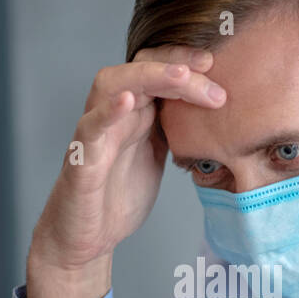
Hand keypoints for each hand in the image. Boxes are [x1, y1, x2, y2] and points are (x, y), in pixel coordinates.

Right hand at [26, 46, 225, 297]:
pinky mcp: (81, 162)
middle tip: (210, 69)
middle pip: (138, 68)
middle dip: (175, 63)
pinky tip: (125, 101)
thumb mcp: (158, 154)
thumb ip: (175, 129)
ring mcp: (95, 135)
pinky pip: (90, 129)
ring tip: (181, 77)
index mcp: (133, 113)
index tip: (215, 63)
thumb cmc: (118, 195)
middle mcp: (112, 115)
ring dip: (148, 77)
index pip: (155, 69)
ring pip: (111, 85)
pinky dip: (106, 113)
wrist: (87, 238)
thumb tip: (217, 114)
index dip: (182, 59)